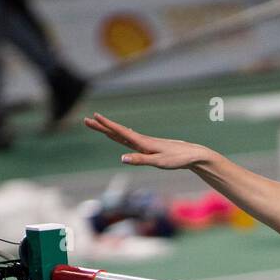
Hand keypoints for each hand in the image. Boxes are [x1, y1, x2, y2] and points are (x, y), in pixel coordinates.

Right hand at [84, 112, 211, 169]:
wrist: (193, 155)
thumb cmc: (177, 159)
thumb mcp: (158, 162)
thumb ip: (140, 160)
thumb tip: (122, 158)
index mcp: (142, 143)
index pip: (120, 132)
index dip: (107, 125)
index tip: (94, 117)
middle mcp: (142, 141)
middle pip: (118, 132)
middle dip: (102, 127)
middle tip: (87, 120)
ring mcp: (146, 143)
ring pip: (124, 135)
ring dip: (110, 130)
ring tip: (98, 125)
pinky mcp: (151, 147)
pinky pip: (132, 140)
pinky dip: (123, 135)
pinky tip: (124, 133)